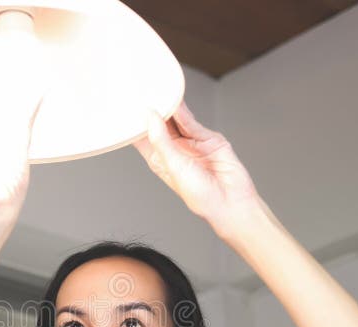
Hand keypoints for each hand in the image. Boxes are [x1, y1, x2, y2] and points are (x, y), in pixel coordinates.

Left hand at [134, 101, 272, 239]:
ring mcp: (192, 144)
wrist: (231, 201)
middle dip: (152, 111)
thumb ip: (161, 140)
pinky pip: (192, 123)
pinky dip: (184, 113)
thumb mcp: (174, 166)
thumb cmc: (200, 196)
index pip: (142, 139)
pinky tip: (176, 103)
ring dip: (168, 108)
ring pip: (177, 121)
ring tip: (159, 93)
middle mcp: (175, 151)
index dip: (134, 125)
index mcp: (160, 161)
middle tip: (142, 94)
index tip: (126, 109)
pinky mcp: (208, 139)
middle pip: (159, 126)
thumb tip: (150, 117)